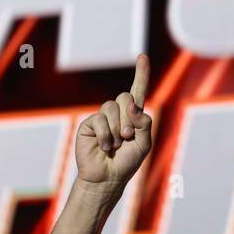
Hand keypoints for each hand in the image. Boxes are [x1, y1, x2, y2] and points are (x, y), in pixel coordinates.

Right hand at [75, 54, 151, 187]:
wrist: (107, 177)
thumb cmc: (127, 162)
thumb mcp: (144, 144)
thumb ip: (144, 123)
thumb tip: (132, 104)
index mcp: (134, 116)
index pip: (138, 91)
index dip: (141, 74)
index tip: (142, 56)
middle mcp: (118, 113)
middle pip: (125, 97)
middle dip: (128, 118)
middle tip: (127, 137)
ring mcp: (103, 117)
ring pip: (111, 107)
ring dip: (116, 129)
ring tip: (115, 145)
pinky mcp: (89, 123)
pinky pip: (99, 120)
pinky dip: (105, 135)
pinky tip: (104, 147)